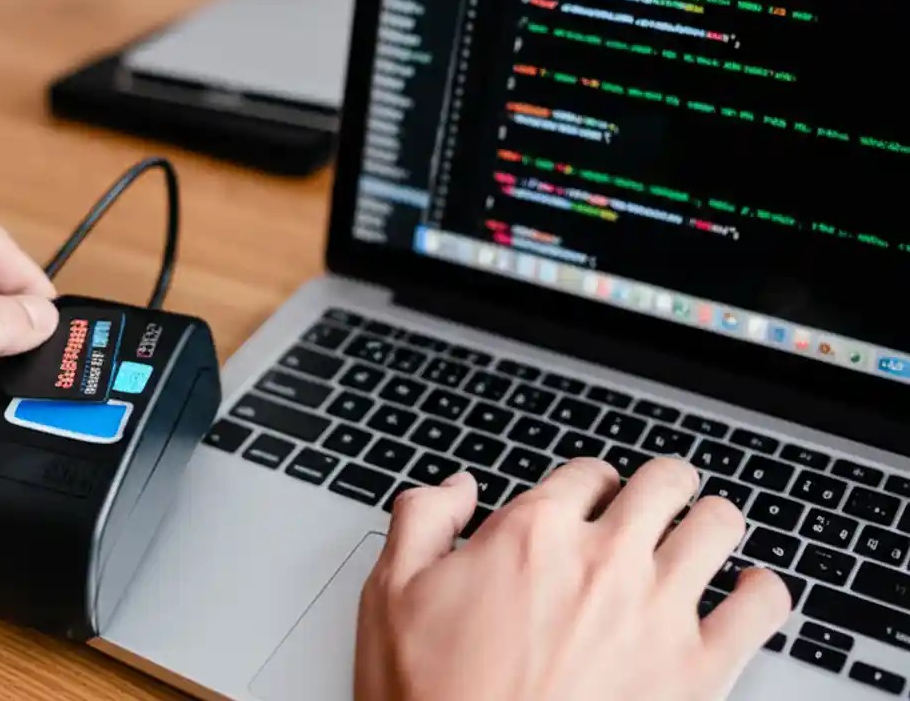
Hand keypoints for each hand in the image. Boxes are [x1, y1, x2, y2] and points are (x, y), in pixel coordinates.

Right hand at [356, 457, 790, 700]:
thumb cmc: (430, 698)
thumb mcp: (390, 595)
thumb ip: (422, 519)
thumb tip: (458, 487)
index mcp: (532, 534)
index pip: (587, 474)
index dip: (588, 485)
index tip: (588, 506)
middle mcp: (603, 560)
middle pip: (663, 482)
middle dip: (659, 487)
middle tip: (654, 505)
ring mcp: (658, 612)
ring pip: (718, 525)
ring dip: (710, 522)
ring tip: (701, 536)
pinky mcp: (699, 670)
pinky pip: (763, 606)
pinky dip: (761, 592)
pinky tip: (746, 595)